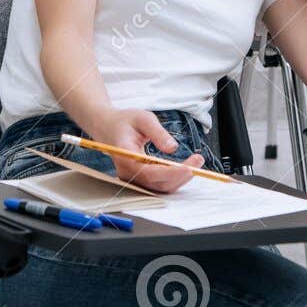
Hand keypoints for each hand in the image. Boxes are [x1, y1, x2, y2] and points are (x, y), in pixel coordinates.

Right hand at [85, 107, 201, 193]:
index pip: (149, 173)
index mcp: (125, 156)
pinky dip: (174, 178)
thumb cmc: (124, 121)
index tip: (189, 167)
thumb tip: (172, 148)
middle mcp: (127, 172)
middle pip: (157, 184)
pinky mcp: (139, 179)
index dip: (171, 173)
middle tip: (198, 160)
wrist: (107, 126)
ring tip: (196, 162)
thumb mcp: (143, 118)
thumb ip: (158, 132)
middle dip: (181, 175)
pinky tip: (185, 167)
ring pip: (160, 187)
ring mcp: (132, 178)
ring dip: (180, 178)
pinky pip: (159, 184)